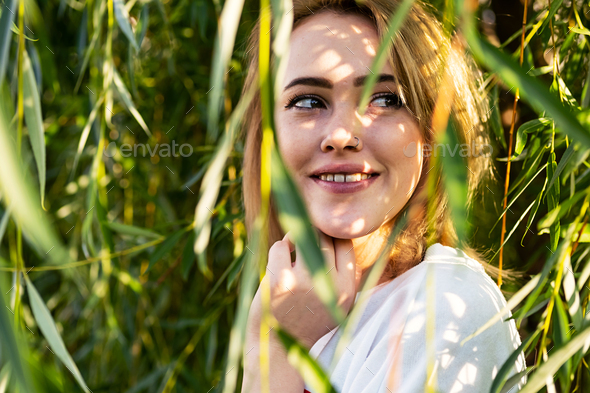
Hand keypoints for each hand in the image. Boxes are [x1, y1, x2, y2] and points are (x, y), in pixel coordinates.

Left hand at [246, 228, 360, 349]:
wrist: (278, 353)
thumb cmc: (305, 321)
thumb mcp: (335, 303)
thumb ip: (340, 274)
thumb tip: (333, 232)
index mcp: (347, 290)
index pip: (346, 243)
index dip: (331, 236)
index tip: (318, 240)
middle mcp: (331, 286)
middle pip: (325, 236)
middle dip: (311, 233)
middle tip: (300, 242)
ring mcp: (305, 282)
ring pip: (304, 236)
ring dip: (295, 237)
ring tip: (290, 250)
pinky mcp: (281, 282)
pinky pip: (280, 246)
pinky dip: (278, 249)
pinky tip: (277, 263)